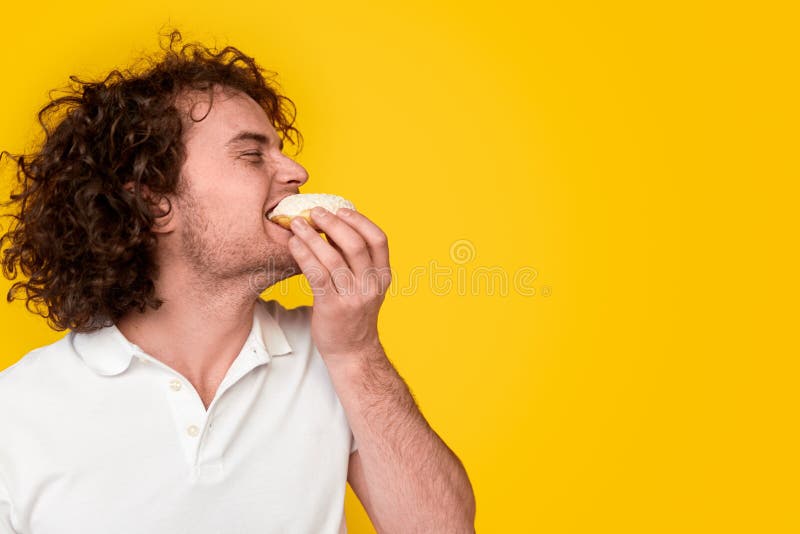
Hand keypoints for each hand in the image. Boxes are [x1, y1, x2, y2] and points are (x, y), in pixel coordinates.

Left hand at [287, 207, 391, 359]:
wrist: (352, 351)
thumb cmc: (354, 313)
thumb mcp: (365, 285)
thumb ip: (355, 260)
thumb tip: (332, 226)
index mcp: (383, 276)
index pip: (378, 239)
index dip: (360, 220)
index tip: (341, 209)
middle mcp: (371, 285)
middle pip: (355, 244)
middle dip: (333, 223)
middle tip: (315, 212)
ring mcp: (353, 297)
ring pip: (333, 258)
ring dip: (313, 237)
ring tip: (298, 224)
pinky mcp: (333, 307)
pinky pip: (317, 274)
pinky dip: (304, 255)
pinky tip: (294, 244)